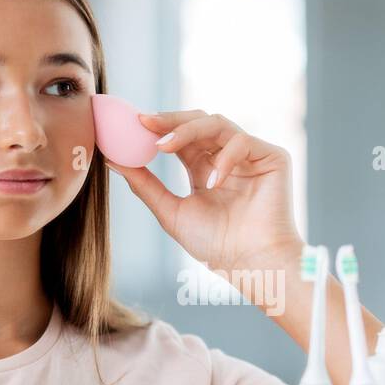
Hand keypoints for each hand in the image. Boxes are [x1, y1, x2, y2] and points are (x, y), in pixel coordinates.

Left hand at [105, 110, 302, 276]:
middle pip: (198, 121)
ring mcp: (249, 155)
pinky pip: (243, 142)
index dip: (158, 127)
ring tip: (165, 148)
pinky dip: (225, 158)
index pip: (180, 136)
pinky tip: (213, 182)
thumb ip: (145, 185)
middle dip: (170, 120)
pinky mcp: (272, 157)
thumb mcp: (171, 212)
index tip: (132, 125)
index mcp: (204, 168)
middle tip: (145, 123)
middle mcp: (226, 157)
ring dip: (188, 131)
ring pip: (217, 123)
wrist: (252, 264)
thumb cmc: (216, 245)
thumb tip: (112, 159)